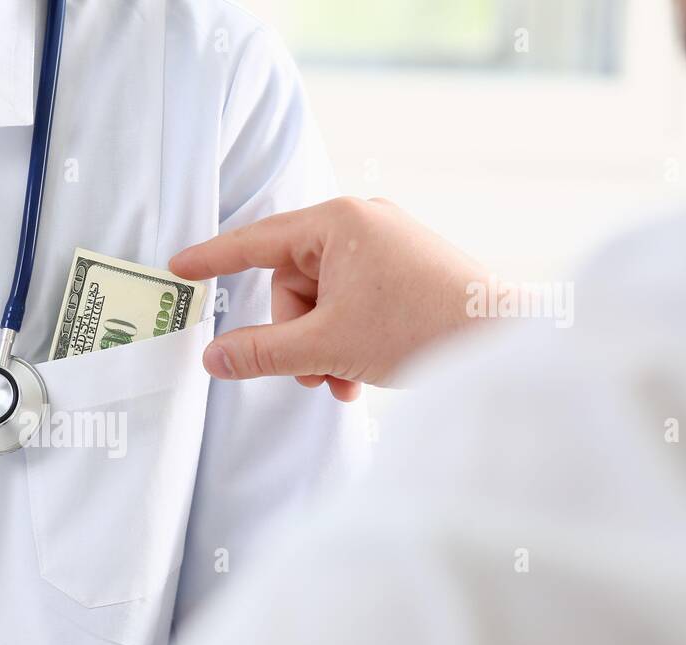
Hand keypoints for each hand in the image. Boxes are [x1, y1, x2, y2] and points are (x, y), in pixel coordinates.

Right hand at [169, 197, 487, 398]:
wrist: (507, 342)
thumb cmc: (422, 328)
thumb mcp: (327, 345)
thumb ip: (261, 351)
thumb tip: (212, 357)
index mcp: (337, 223)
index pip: (255, 241)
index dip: (213, 258)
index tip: (179, 268)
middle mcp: (360, 224)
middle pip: (290, 283)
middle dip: (294, 335)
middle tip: (312, 371)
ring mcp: (385, 246)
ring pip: (321, 302)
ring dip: (320, 347)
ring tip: (341, 380)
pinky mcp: (404, 270)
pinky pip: (351, 303)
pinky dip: (346, 341)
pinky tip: (359, 376)